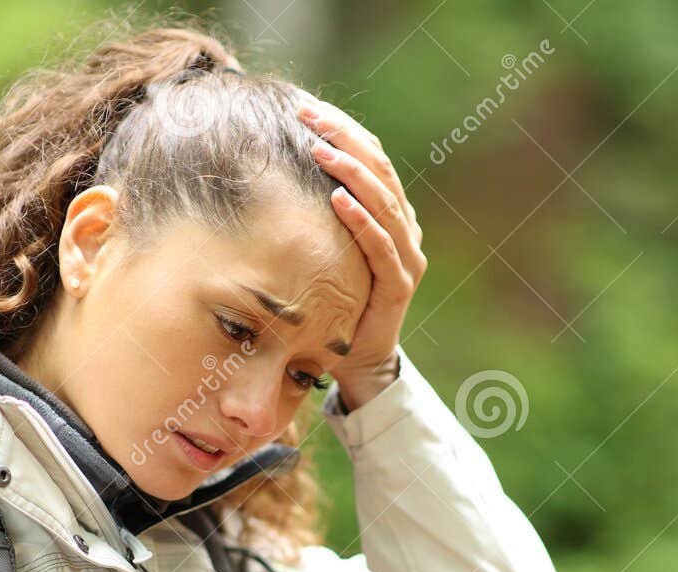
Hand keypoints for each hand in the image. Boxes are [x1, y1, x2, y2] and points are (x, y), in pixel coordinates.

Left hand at [298, 99, 426, 409]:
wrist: (358, 359)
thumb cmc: (337, 301)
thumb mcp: (324, 248)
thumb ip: (316, 214)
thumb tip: (271, 171)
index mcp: (390, 213)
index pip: (372, 157)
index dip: (343, 129)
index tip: (308, 107)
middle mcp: (404, 228)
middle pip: (380, 170)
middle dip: (344, 138)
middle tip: (309, 115)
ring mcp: (406, 257)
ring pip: (384, 202)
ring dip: (351, 172)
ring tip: (321, 149)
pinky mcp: (399, 285)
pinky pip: (382, 247)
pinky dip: (361, 221)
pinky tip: (338, 199)